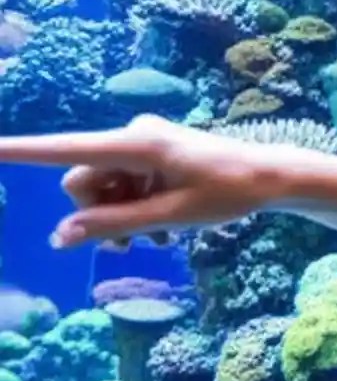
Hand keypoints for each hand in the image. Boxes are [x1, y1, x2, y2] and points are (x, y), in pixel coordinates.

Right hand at [0, 115, 307, 248]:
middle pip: (82, 182)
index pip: (65, 150)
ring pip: (101, 188)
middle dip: (98, 215)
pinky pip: (121, 185)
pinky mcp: (149, 154)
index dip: (21, 151)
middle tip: (134, 243)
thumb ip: (114, 226)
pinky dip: (133, 207)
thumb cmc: (227, 194)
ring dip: (119, 217)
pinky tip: (162, 226)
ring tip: (157, 238)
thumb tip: (60, 237)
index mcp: (136, 144)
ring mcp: (140, 144)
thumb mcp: (169, 217)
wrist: (268, 177)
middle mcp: (132, 136)